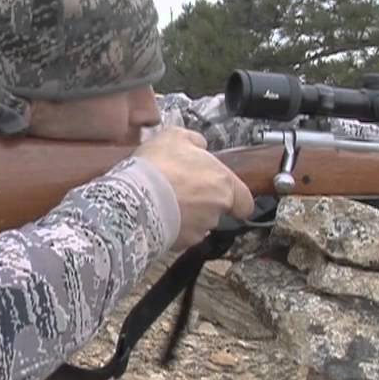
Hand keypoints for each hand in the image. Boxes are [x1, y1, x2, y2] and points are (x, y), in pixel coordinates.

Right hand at [133, 127, 255, 250]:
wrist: (133, 197)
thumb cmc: (157, 166)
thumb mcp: (175, 136)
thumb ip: (194, 141)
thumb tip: (199, 145)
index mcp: (223, 182)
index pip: (245, 202)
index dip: (237, 200)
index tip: (226, 195)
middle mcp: (216, 208)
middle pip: (218, 210)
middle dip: (203, 202)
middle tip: (182, 189)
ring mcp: (199, 228)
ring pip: (199, 223)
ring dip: (187, 214)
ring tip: (166, 201)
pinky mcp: (182, 243)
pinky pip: (181, 234)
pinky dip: (173, 226)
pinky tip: (158, 214)